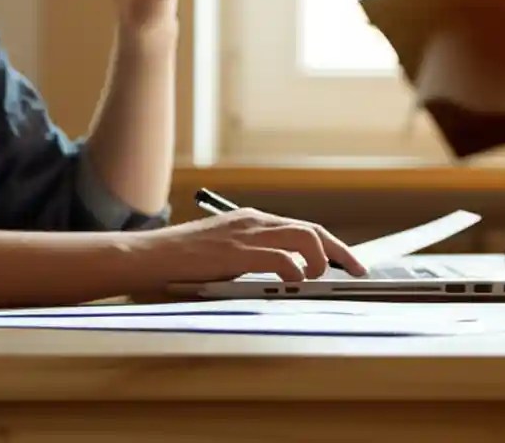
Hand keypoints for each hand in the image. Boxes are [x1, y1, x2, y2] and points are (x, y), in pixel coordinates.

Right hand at [132, 209, 368, 282]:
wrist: (147, 256)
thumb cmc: (179, 261)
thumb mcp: (222, 253)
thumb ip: (250, 258)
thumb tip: (284, 277)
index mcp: (251, 220)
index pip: (303, 227)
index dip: (331, 245)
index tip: (348, 262)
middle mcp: (253, 221)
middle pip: (312, 230)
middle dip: (340, 251)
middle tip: (358, 271)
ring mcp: (245, 235)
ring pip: (304, 238)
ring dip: (321, 261)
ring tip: (320, 280)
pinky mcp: (236, 253)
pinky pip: (280, 259)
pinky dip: (295, 272)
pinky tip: (296, 284)